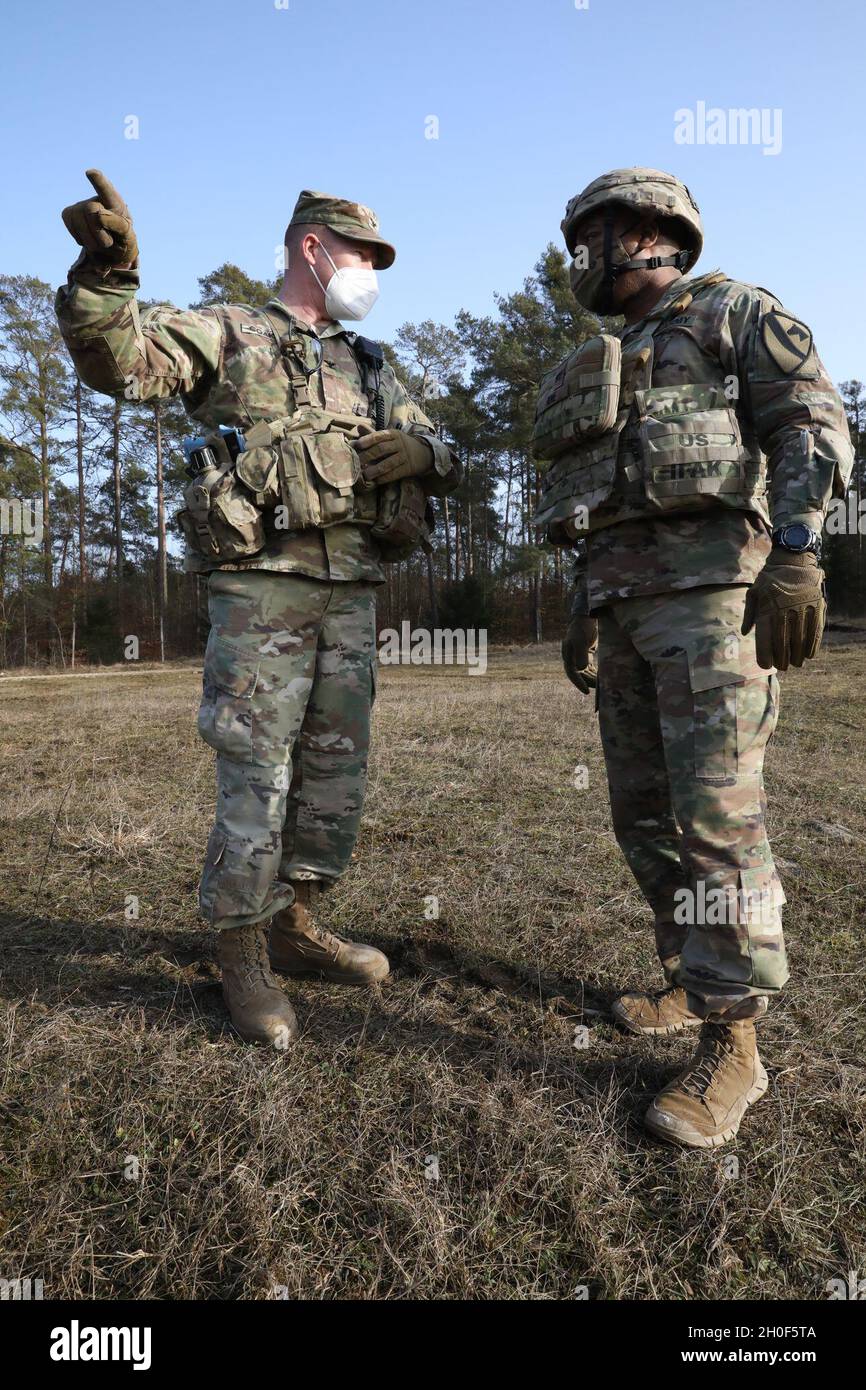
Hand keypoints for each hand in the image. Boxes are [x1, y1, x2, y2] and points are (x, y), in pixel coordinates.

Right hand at [61, 169, 138, 266]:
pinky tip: (88, 237)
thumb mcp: (129, 237)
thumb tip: (98, 214)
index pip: (107, 190)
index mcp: (116, 202)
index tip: (90, 172)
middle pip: (91, 210)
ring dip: (93, 242)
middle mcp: (97, 199)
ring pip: (81, 224)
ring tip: (99, 241)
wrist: (109, 248)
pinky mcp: (68, 214)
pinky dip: (82, 241)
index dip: (99, 181)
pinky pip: (73, 231)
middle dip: (100, 232)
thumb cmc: (122, 241)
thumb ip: (120, 226)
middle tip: (109, 241)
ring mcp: (80, 205)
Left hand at [354, 429, 431, 483]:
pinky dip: (385, 478)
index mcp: (393, 434)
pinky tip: (376, 481)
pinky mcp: (408, 468)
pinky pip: (395, 473)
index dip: (368, 440)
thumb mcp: (390, 437)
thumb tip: (358, 426)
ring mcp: (404, 456)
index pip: (379, 436)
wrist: (424, 453)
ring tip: (365, 475)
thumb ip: (374, 434)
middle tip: (356, 462)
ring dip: (375, 470)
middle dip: (368, 456)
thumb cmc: (400, 445)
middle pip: (382, 449)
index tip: (357, 445)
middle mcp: (399, 444)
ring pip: (388, 463)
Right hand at [562, 615, 597, 692]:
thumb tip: (582, 669)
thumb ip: (581, 655)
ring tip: (603, 685)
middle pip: (580, 675)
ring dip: (593, 679)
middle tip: (600, 690)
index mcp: (568, 656)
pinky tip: (603, 677)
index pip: (572, 674)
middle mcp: (572, 659)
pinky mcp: (586, 655)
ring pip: (585, 672)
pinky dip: (595, 672)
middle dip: (589, 683)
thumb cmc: (581, 628)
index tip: (586, 692)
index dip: (579, 683)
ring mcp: (579, 657)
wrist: (585, 618)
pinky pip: (590, 667)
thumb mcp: (580, 641)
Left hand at [742, 548, 825, 670]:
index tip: (766, 665)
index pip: (765, 641)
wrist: (793, 561)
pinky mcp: (816, 608)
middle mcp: (784, 612)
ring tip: (794, 663)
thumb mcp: (753, 592)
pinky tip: (808, 654)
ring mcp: (801, 610)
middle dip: (781, 659)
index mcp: (767, 610)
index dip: (765, 656)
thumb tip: (744, 633)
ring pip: (799, 641)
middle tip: (781, 667)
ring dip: (796, 656)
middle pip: (783, 644)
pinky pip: (814, 632)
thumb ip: (749, 614)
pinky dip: (811, 646)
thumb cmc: (770, 579)